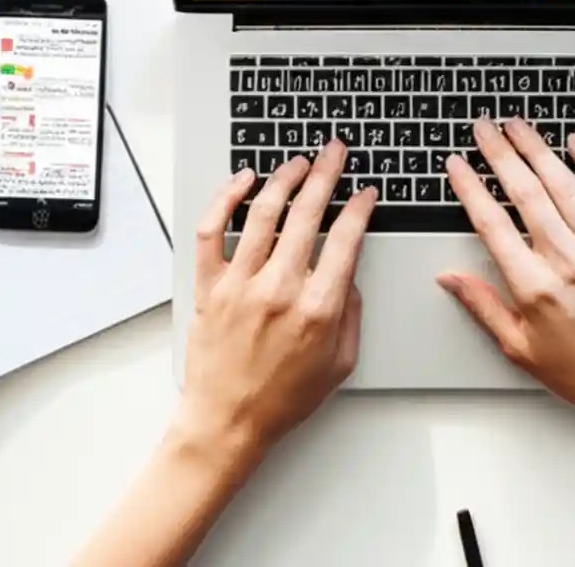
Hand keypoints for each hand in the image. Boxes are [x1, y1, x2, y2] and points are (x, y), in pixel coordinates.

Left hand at [179, 140, 376, 457]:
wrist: (227, 421)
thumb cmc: (282, 399)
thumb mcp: (341, 362)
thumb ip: (351, 313)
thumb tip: (348, 274)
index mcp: (318, 307)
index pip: (346, 238)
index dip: (360, 208)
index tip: (365, 193)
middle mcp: (279, 288)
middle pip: (308, 212)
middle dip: (326, 173)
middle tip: (334, 152)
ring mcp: (240, 283)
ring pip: (263, 212)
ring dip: (284, 178)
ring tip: (298, 161)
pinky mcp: (209, 286)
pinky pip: (212, 230)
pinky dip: (225, 199)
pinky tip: (242, 181)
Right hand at [438, 119, 574, 428]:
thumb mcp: (518, 347)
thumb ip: (483, 306)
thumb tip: (450, 278)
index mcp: (534, 286)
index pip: (492, 223)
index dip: (470, 188)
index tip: (456, 165)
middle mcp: (566, 260)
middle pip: (526, 193)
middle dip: (500, 154)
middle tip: (482, 128)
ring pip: (564, 186)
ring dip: (538, 150)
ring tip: (518, 126)